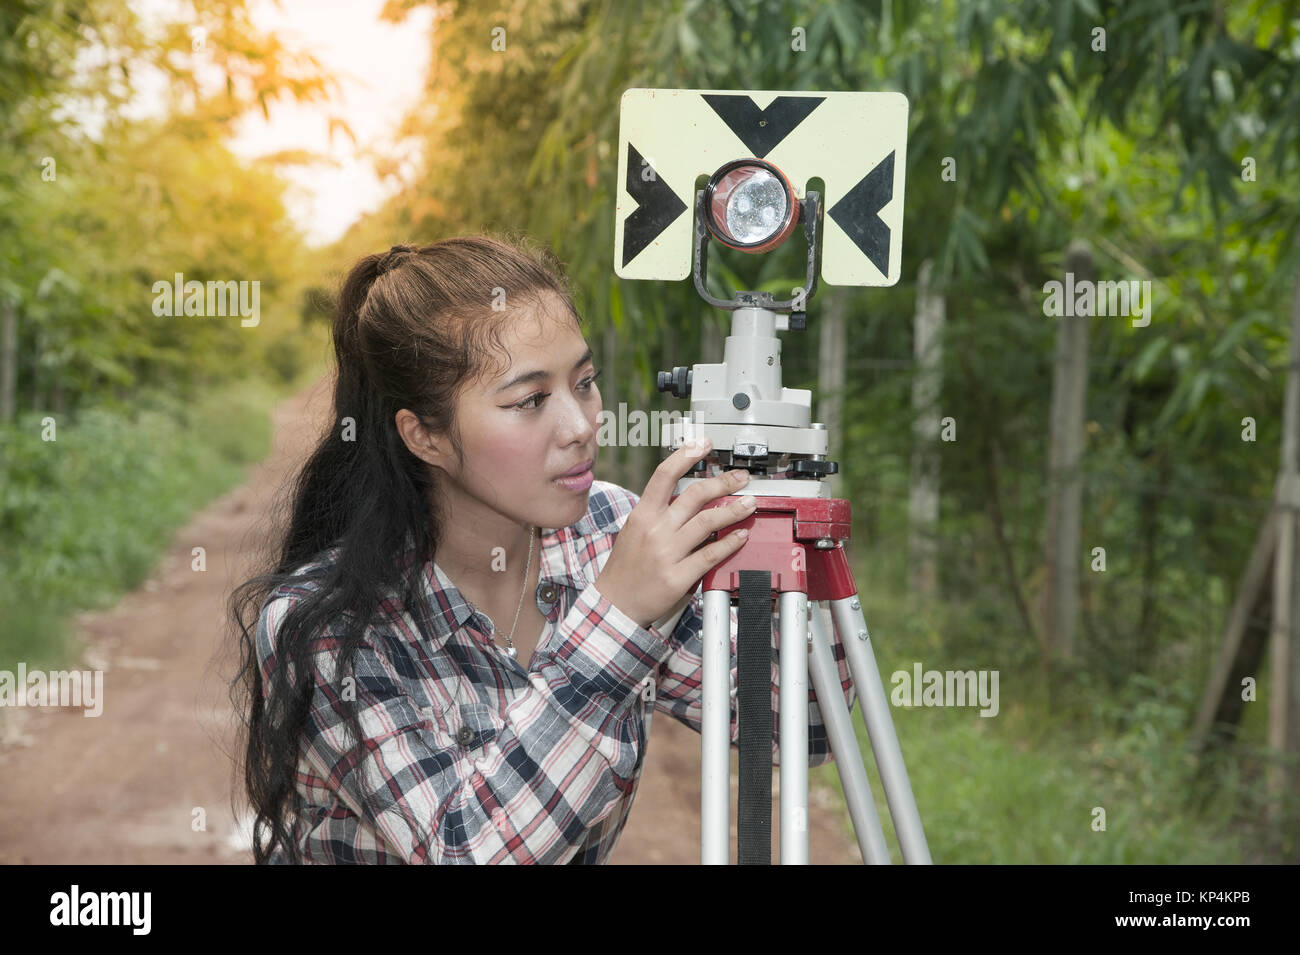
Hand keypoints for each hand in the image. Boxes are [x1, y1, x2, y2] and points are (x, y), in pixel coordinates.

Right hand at [594, 437, 755, 628]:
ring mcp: (667, 553)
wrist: (615, 603)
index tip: (703, 444)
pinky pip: (711, 555)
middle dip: (724, 482)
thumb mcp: (634, 529)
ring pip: (708, 522)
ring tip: (749, 503)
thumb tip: (691, 496)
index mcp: (642, 514)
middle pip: (695, 495)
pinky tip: (741, 536)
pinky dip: (730, 543)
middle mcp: (655, 530)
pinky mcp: (679, 577)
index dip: (685, 456)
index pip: (664, 476)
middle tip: (741, 478)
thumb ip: (659, 512)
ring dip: (734, 510)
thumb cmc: (626, 567)